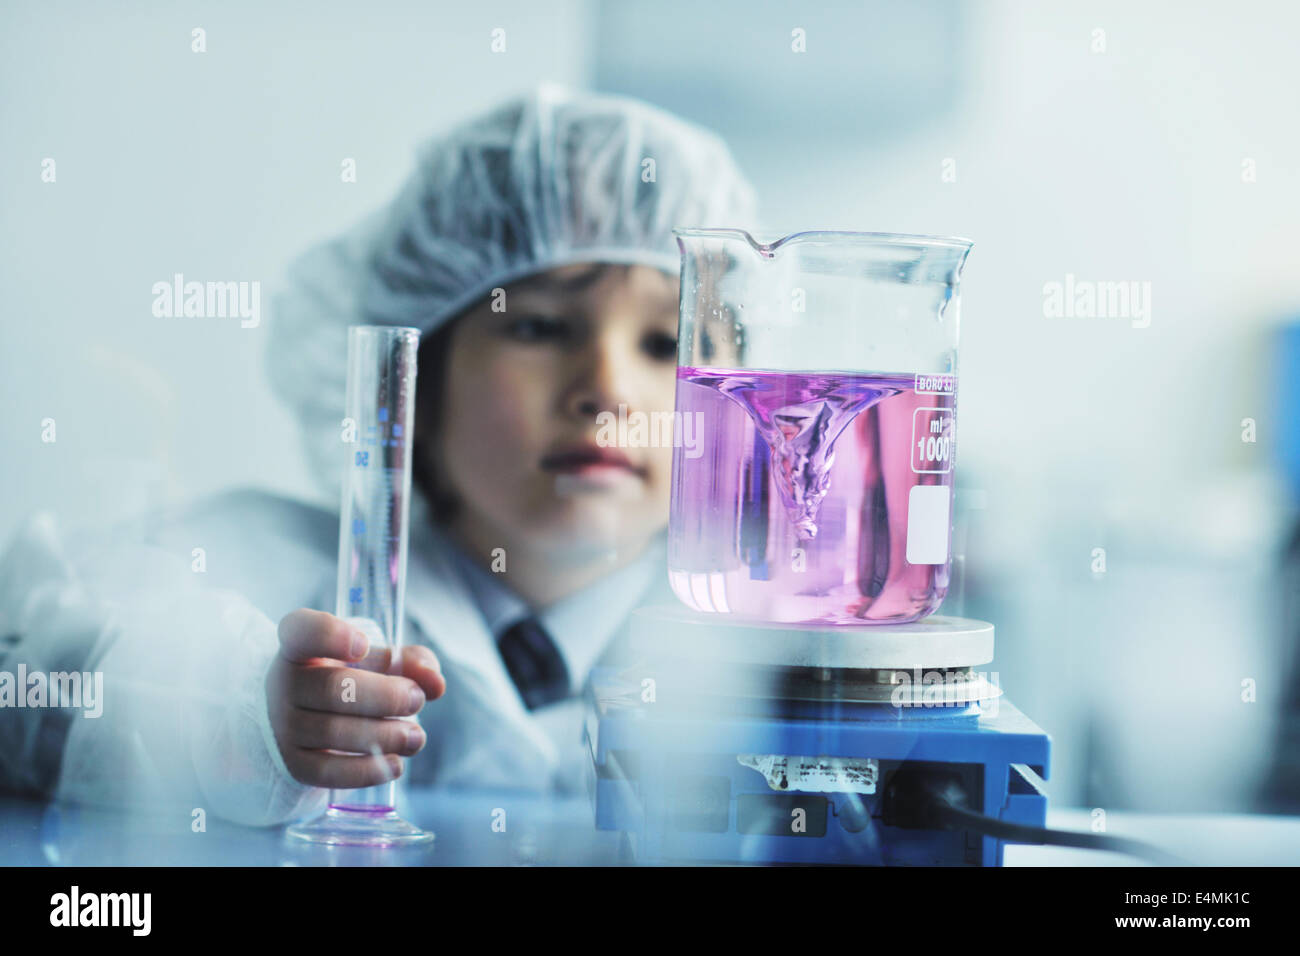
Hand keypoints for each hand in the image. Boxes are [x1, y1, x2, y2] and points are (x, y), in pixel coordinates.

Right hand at [266, 608, 445, 788]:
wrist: (310, 717)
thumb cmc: (351, 678)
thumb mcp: (378, 660)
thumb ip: (411, 661)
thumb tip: (435, 683)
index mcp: (301, 645)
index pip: (301, 631)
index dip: (330, 636)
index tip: (363, 645)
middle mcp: (284, 682)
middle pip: (333, 689)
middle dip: (386, 697)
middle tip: (417, 700)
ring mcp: (284, 725)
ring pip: (333, 732)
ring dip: (385, 736)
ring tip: (416, 736)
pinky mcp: (294, 763)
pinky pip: (328, 772)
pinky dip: (367, 771)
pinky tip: (395, 764)